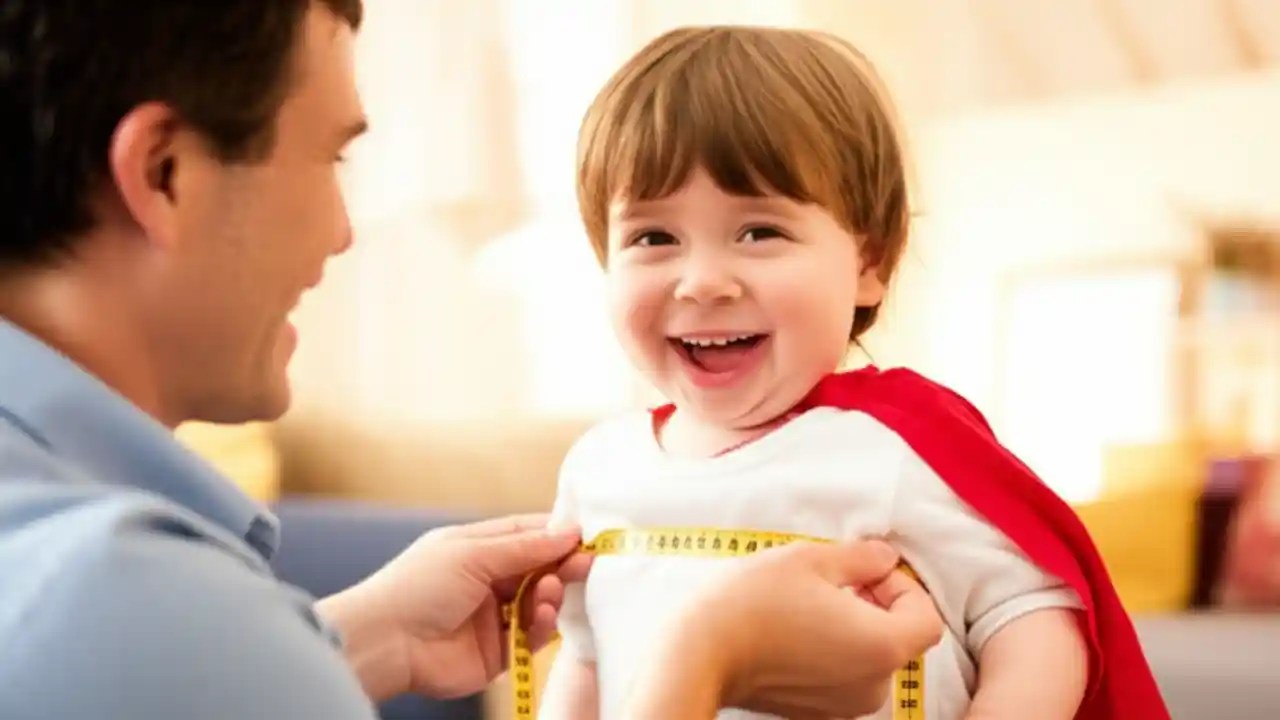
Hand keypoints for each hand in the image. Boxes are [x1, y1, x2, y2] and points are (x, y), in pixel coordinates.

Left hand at [317, 514, 588, 700]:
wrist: (386, 643)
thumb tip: (568, 531)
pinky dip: (544, 625)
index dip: (556, 533)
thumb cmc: (417, 586)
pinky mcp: (498, 651)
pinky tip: (543, 615)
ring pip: (539, 602)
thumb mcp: (473, 554)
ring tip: (551, 589)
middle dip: (562, 563)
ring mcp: (494, 617)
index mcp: (477, 549)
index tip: (586, 534)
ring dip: (552, 593)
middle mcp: (488, 581)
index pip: (526, 535)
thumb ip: (524, 547)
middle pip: (538, 568)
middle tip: (586, 561)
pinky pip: (533, 636)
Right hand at [623, 539, 942, 718]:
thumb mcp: (810, 559)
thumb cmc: (754, 603)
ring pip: (871, 658)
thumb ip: (861, 558)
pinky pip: (845, 677)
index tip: (866, 572)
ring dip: (854, 626)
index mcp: (882, 646)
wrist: (700, 655)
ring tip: (811, 602)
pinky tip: (797, 629)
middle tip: (836, 579)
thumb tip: (885, 557)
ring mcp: (846, 706)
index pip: (925, 616)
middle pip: (899, 639)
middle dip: (877, 604)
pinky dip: (834, 651)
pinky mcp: (819, 713)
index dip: (903, 587)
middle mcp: (873, 685)